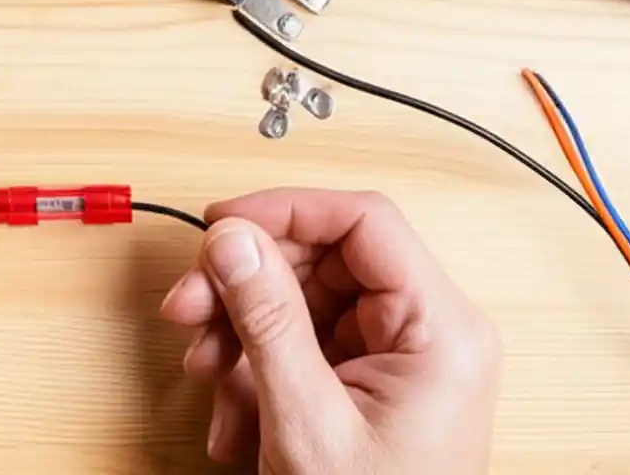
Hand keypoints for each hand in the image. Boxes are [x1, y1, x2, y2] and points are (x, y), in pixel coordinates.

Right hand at [160, 189, 500, 473]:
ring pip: (302, 300)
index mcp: (441, 329)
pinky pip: (301, 342)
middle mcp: (426, 332)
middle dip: (245, 282)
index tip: (221, 222)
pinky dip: (255, 366)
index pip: (363, 223)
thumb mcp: (306, 419)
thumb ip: (267, 320)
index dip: (285, 210)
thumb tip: (233, 238)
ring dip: (239, 329)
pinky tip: (233, 408)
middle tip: (188, 305)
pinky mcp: (367, 379)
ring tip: (205, 372)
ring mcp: (396, 357)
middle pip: (322, 260)